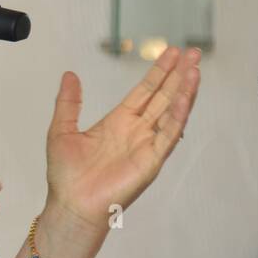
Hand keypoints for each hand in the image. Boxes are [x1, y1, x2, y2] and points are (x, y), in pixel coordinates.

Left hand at [45, 46, 201, 233]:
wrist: (70, 205)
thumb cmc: (66, 176)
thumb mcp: (61, 130)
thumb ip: (68, 102)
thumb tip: (70, 75)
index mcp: (118, 122)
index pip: (145, 91)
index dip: (159, 72)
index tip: (172, 52)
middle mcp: (136, 131)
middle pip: (163, 97)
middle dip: (179, 75)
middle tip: (194, 52)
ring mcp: (146, 145)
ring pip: (171, 113)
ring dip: (184, 91)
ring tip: (195, 69)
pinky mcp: (151, 161)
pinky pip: (168, 136)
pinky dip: (177, 116)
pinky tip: (185, 98)